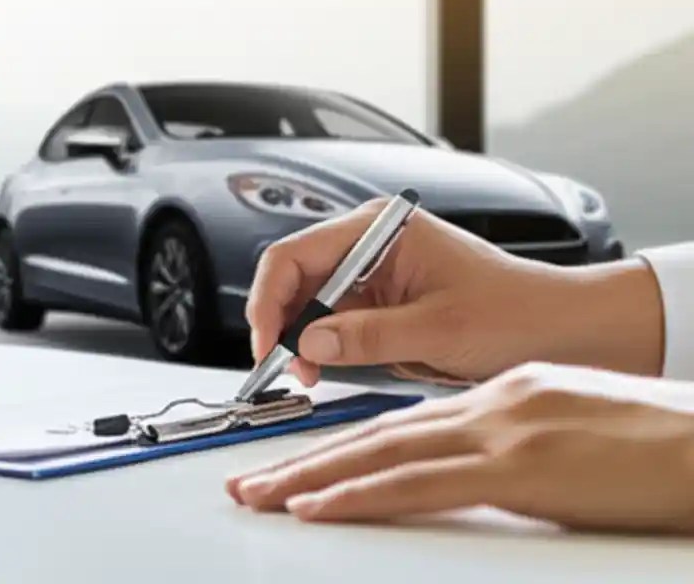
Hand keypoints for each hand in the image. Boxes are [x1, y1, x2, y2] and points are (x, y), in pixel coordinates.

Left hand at [227, 363, 693, 533]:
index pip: (403, 421)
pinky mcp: (516, 468)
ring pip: (380, 452)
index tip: (302, 466)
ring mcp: (500, 433)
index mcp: (503, 396)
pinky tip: (317, 507)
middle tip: (250, 482)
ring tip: (261, 496)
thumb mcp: (572, 433)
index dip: (345, 445)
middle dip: (306, 460)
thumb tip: (475, 469)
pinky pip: (417, 482)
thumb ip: (514, 445)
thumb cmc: (661, 444)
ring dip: (312, 477)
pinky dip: (358, 494)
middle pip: (376, 433)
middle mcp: (490, 405)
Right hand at [246, 199, 663, 385]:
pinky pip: (336, 322)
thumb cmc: (519, 312)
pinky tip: (336, 367)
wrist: (566, 329)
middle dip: (285, 325)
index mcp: (380, 229)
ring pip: (310, 305)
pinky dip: (329, 348)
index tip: (266, 344)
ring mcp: (374, 272)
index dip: (269, 301)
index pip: (293, 255)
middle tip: (288, 369)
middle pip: (294, 279)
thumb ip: (366, 335)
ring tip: (314, 375)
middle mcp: (370, 243)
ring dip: (306, 341)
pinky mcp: (382, 301)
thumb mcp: (438, 330)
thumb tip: (307, 344)